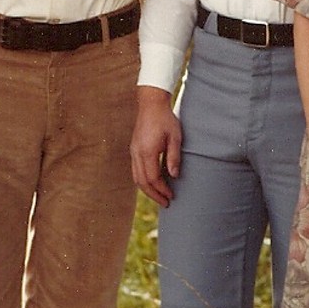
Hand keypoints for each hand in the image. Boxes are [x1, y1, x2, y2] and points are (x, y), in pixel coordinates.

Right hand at [130, 87, 181, 206]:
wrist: (151, 104)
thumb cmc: (165, 119)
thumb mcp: (175, 137)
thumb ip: (174, 157)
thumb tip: (174, 175)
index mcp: (147, 151)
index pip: (153, 178)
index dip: (162, 190)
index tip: (171, 196)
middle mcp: (137, 153)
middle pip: (142, 182)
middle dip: (154, 195)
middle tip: (166, 203)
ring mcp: (133, 151)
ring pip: (136, 178)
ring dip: (147, 189)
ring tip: (159, 196)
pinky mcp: (134, 149)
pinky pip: (136, 170)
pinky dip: (143, 180)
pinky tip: (153, 183)